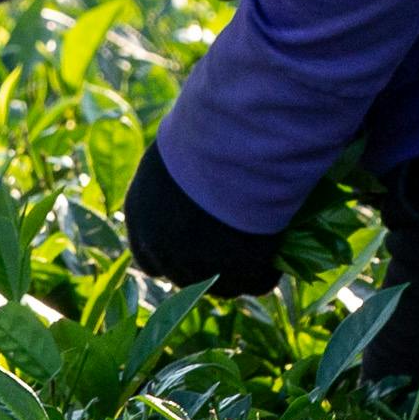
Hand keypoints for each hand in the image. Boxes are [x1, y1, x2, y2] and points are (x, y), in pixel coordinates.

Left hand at [124, 143, 286, 296]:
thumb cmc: (202, 132)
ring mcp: (202, 266)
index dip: (173, 255)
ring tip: (260, 249)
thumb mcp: (172, 152)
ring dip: (239, 274)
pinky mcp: (240, 271)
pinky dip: (269, 271)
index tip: (195, 244)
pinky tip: (277, 251)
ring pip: (223, 287)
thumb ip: (172, 181)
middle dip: (207, 268)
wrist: (233, 142)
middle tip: (233, 246)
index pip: (149, 259)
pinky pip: (258, 282)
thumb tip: (189, 181)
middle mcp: (163, 250)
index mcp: (141, 220)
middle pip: (185, 278)